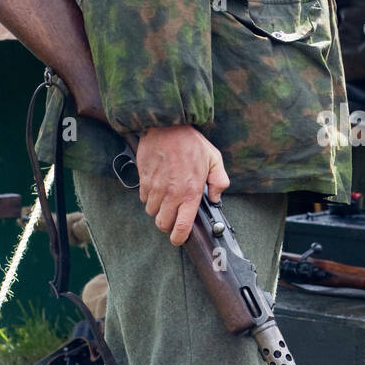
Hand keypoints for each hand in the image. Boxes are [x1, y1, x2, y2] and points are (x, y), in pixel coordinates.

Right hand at [136, 126, 229, 245]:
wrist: (167, 126)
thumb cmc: (191, 142)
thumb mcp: (214, 159)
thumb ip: (220, 181)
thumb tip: (217, 198)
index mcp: (190, 192)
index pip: (182, 226)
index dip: (179, 238)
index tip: (179, 238)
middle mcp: (171, 194)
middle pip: (163, 224)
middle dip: (167, 224)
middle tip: (173, 216)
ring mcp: (156, 188)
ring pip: (152, 212)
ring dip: (158, 209)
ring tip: (166, 198)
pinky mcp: (144, 180)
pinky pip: (144, 198)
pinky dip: (149, 197)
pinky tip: (157, 186)